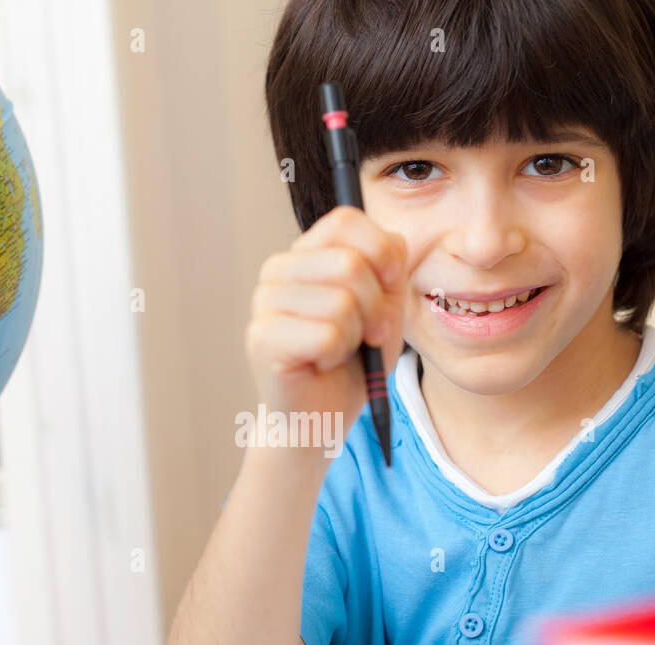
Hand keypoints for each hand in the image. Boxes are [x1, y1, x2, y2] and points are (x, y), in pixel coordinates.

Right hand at [246, 205, 407, 429]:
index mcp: (307, 252)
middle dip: (375, 306)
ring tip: (340, 350)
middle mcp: (278, 269)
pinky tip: (320, 363)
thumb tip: (392, 242)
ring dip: (355, 336)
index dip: (380, 251)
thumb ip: (391, 266)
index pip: (345, 220)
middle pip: (349, 263)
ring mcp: (264, 302)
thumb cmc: (354, 359)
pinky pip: (326, 335)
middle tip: (368, 334)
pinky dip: (336, 356)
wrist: (323, 413)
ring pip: (340, 303)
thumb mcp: (386, 305)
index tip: (390, 284)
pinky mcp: (262, 337)